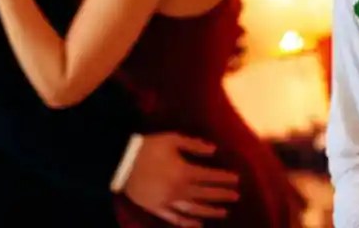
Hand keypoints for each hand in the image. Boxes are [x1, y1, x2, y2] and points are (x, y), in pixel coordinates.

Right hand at [123, 133, 239, 226]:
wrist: (122, 162)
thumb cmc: (148, 148)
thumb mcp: (172, 139)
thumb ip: (194, 145)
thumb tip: (213, 150)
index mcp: (184, 172)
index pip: (210, 177)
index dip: (225, 178)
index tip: (237, 179)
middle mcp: (179, 190)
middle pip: (205, 195)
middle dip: (222, 195)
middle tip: (236, 196)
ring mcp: (168, 202)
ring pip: (194, 210)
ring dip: (210, 211)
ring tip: (223, 212)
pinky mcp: (157, 208)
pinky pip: (175, 219)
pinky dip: (188, 223)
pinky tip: (198, 225)